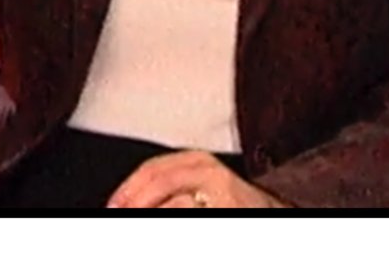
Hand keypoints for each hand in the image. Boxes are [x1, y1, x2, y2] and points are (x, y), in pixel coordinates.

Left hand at [107, 151, 288, 208]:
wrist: (276, 213)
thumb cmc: (233, 203)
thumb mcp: (201, 183)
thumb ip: (170, 186)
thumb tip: (127, 202)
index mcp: (197, 160)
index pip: (151, 170)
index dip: (127, 190)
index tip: (111, 206)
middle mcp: (209, 170)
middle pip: (157, 184)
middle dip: (133, 204)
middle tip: (116, 216)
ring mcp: (221, 192)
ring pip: (172, 205)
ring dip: (150, 216)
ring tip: (136, 224)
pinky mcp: (226, 209)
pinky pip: (188, 216)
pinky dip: (171, 223)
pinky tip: (165, 229)